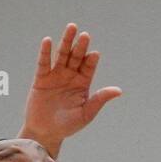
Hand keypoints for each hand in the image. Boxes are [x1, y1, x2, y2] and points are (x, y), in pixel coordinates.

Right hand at [20, 23, 121, 154]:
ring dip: (66, 41)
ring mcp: (56, 75)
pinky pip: (44, 63)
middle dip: (80, 46)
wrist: (45, 133)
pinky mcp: (41, 78)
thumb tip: (118, 91)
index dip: (91, 60)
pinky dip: (45, 52)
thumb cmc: (68, 126)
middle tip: (85, 35)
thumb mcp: (86, 113)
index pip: (89, 67)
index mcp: (83, 83)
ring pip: (62, 55)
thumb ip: (100, 100)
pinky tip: (48, 41)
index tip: (94, 55)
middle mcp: (70, 75)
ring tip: (72, 28)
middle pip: (76, 56)